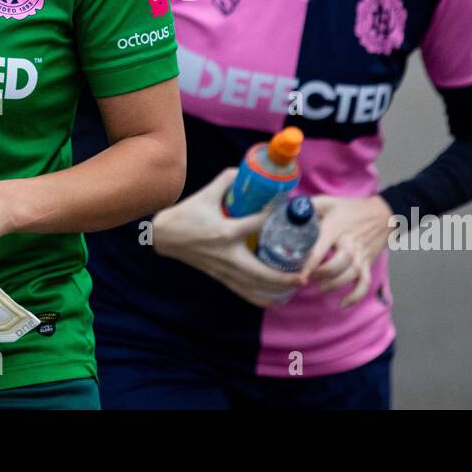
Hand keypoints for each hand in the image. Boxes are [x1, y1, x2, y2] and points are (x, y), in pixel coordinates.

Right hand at [152, 167, 303, 307]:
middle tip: (306, 272)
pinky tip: (277, 298)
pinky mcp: (220, 277)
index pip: (258, 225)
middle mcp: (227, 254)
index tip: (292, 211)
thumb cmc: (187, 212)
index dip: (276, 217)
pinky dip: (261, 298)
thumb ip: (230, 180)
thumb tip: (250, 172)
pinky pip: (244, 292)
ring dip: (278, 289)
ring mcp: (224, 269)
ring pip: (255, 287)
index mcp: (225, 231)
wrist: (166, 236)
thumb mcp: (207, 192)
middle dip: (285, 276)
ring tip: (298, 285)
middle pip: (262, 271)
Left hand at [300, 195, 393, 307]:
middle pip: (336, 266)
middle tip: (307, 279)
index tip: (300, 276)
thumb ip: (310, 206)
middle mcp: (349, 244)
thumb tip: (290, 210)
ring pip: (349, 276)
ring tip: (319, 289)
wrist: (382, 214)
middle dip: (321, 275)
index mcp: (335, 229)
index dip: (309, 265)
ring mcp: (360, 256)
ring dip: (333, 286)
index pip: (320, 249)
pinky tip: (343, 304)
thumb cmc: (351, 209)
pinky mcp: (367, 264)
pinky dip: (355, 296)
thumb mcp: (329, 202)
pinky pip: (364, 284)